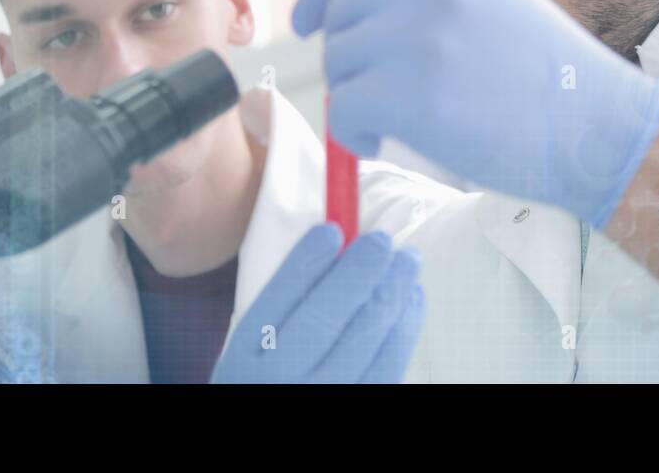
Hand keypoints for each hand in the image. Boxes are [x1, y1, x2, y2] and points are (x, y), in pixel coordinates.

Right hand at [211, 224, 423, 383]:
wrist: (285, 428)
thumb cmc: (277, 370)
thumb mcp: (258, 344)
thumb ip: (288, 301)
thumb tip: (338, 240)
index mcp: (247, 354)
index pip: (277, 299)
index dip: (307, 260)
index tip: (331, 229)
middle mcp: (280, 379)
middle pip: (325, 316)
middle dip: (359, 269)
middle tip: (381, 239)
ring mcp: (323, 395)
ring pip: (366, 337)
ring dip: (393, 290)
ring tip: (406, 261)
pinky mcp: (362, 401)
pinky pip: (390, 363)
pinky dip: (406, 324)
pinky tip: (411, 299)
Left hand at [292, 0, 658, 227]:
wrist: (597, 125)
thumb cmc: (550, 80)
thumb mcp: (498, 5)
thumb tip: (360, 18)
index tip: (305, 23)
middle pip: (340, 17)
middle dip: (344, 59)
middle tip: (370, 96)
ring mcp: (418, 37)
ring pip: (339, 63)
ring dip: (353, 99)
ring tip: (392, 124)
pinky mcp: (411, 93)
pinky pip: (344, 109)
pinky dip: (354, 132)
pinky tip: (384, 142)